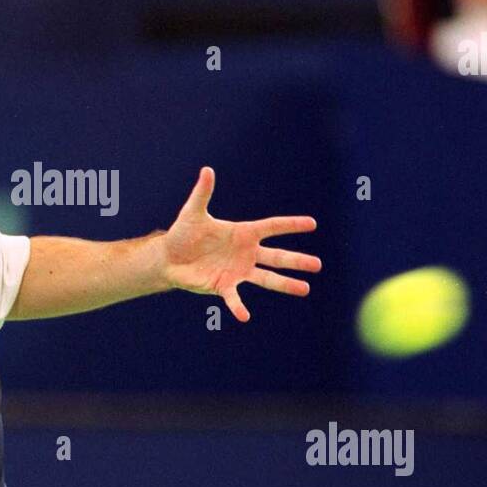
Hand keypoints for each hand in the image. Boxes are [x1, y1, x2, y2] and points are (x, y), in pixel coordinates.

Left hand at [161, 167, 319, 321]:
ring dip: (285, 284)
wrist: (168, 258)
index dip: (290, 225)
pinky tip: (245, 316)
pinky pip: (234, 298)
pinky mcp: (223, 286)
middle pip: (276, 257)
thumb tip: (207, 170)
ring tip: (305, 289)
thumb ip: (202, 193)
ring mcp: (237, 271)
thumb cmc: (183, 233)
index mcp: (242, 233)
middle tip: (318, 265)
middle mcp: (245, 253)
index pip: (271, 227)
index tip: (312, 223)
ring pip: (266, 278)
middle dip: (297, 261)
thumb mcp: (193, 213)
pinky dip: (239, 307)